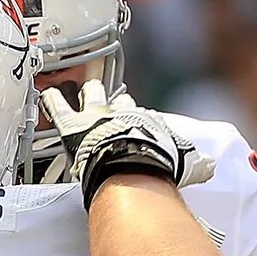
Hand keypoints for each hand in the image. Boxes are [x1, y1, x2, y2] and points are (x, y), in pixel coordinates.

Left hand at [41, 80, 207, 202]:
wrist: (132, 163)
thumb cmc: (158, 164)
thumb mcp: (185, 163)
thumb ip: (196, 164)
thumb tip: (211, 167)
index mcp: (144, 121)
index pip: (139, 113)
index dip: (134, 113)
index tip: (131, 111)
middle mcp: (121, 113)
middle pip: (115, 99)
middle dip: (111, 98)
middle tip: (104, 94)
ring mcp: (96, 115)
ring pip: (89, 94)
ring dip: (85, 91)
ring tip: (78, 88)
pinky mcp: (73, 125)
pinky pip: (58, 108)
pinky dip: (51, 100)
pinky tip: (45, 94)